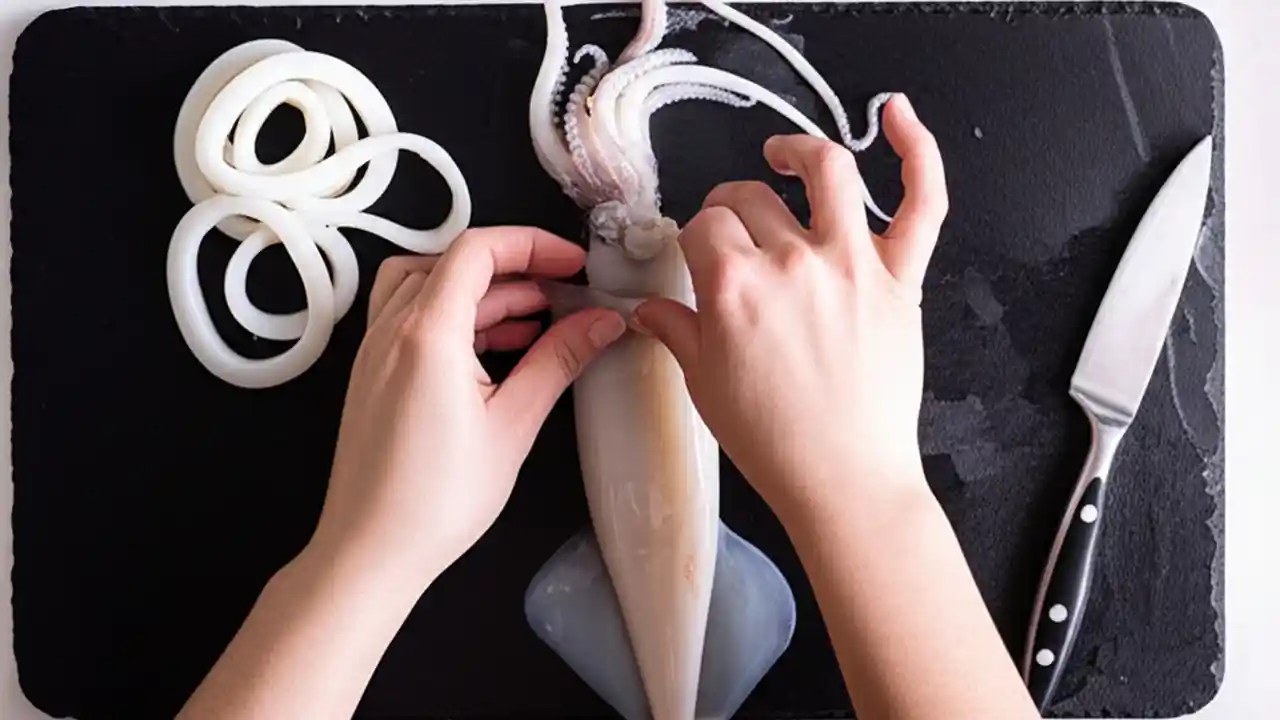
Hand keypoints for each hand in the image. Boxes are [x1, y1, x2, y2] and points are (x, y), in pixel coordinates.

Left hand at [309, 227, 626, 588]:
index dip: (532, 245)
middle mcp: (392, 329)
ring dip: (482, 290)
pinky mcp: (372, 373)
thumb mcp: (513, 425)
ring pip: (428, 284)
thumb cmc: (438, 499)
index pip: (477, 250)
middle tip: (564, 294)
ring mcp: (375, 350)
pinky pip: (412, 317)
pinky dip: (455, 315)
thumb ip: (558, 361)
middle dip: (515, 269)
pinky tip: (493, 349)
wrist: (369, 551)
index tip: (574, 264)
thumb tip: (602, 322)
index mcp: (427, 333)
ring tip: (534, 319)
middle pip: (453, 262)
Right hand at [635, 94, 946, 520]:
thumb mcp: (704, 385)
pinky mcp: (899, 279)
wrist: (844, 479)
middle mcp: (793, 262)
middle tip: (731, 235)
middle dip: (732, 209)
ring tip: (784, 156)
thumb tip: (648, 311)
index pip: (704, 226)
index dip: (695, 238)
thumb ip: (675, 331)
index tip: (697, 256)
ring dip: (799, 151)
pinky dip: (917, 151)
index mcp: (735, 286)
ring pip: (827, 171)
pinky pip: (921, 201)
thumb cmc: (775, 441)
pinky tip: (898, 115)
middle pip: (752, 199)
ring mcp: (852, 264)